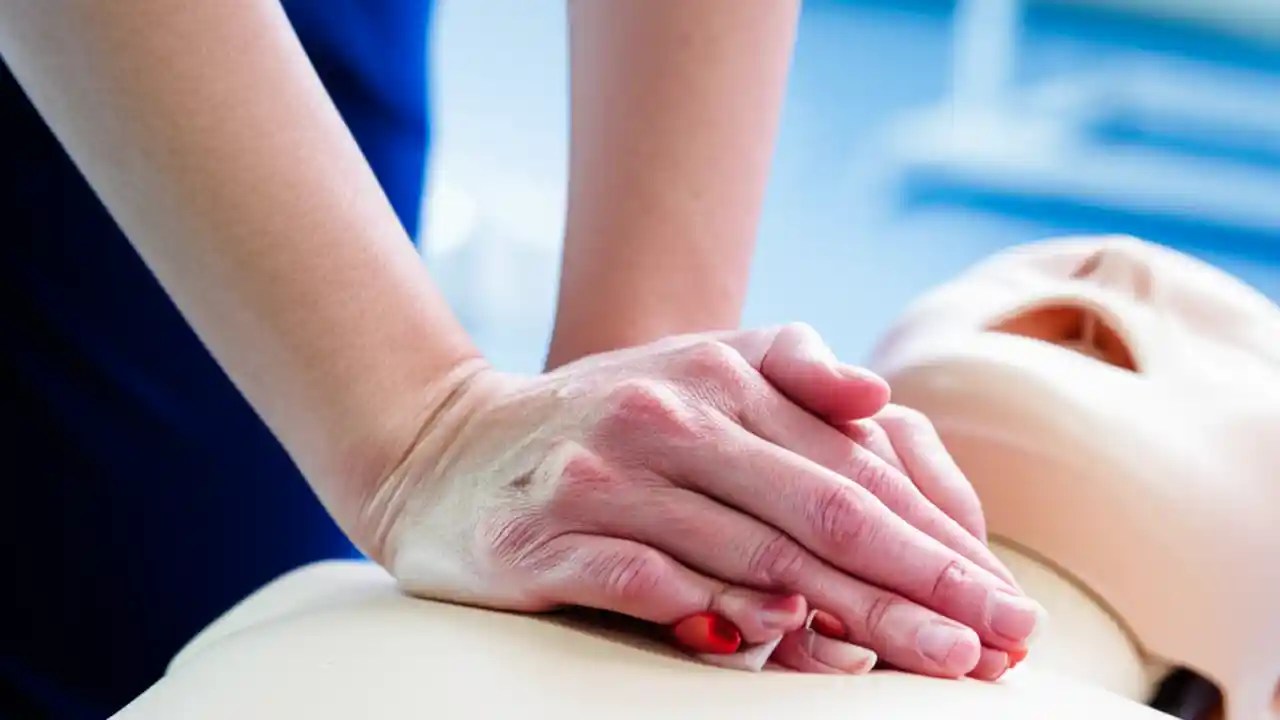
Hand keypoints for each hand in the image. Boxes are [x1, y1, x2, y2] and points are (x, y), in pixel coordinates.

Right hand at [357, 325, 1040, 677]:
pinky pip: (645, 578)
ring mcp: (600, 475)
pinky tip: (781, 638)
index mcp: (716, 373)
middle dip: (919, 583)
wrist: (447, 449)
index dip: (933, 536)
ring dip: (849, 612)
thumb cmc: (598, 421)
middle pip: (818, 511)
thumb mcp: (690, 373)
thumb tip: (882, 400)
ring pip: (747, 550)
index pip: (850, 465)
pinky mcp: (540, 538)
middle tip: (998, 642)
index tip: (1001, 597)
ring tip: (932, 659)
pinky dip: (717, 610)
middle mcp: (664, 414)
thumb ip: (787, 373)